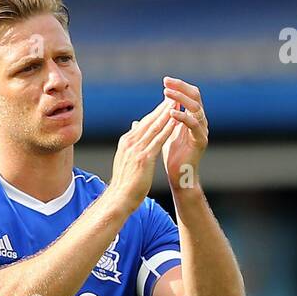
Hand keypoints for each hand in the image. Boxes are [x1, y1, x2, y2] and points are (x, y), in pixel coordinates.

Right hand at [105, 99, 176, 215]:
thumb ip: (131, 146)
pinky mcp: (144, 158)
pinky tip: (176, 121)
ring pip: (154, 127)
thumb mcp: (126, 161)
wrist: (119, 199)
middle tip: (174, 96)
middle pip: (149, 121)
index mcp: (126, 142)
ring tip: (177, 103)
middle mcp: (130, 142)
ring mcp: (137, 150)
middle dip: (162, 108)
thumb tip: (133, 130)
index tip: (165, 103)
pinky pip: (159, 140)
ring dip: (167, 114)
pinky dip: (167, 129)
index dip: (155, 112)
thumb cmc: (124, 183)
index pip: (143, 123)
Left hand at [161, 76, 208, 192]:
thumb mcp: (163, 135)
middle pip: (195, 96)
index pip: (189, 95)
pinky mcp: (201, 141)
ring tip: (168, 94)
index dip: (179, 87)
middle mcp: (200, 121)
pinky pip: (194, 125)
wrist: (179, 177)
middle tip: (166, 83)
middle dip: (181, 88)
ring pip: (196, 108)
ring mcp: (202, 130)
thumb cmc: (172, 157)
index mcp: (192, 117)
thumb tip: (142, 118)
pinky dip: (183, 117)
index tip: (165, 81)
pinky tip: (171, 113)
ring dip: (181, 99)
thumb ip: (158, 124)